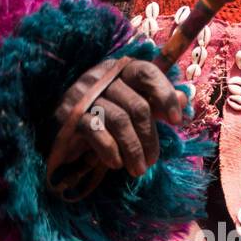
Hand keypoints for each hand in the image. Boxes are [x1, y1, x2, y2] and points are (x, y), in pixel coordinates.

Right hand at [46, 58, 186, 198]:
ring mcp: (84, 96)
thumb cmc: (99, 119)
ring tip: (138, 169)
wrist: (55, 133)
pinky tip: (116, 164)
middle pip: (138, 106)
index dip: (165, 95)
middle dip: (150, 138)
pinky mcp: (69, 117)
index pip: (147, 72)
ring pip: (120, 121)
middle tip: (152, 161)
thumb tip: (185, 100)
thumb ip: (154, 102)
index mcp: (118, 70)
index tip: (178, 122)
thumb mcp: (128, 106)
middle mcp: (101, 78)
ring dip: (134, 151)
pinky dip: (111, 151)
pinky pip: (97, 133)